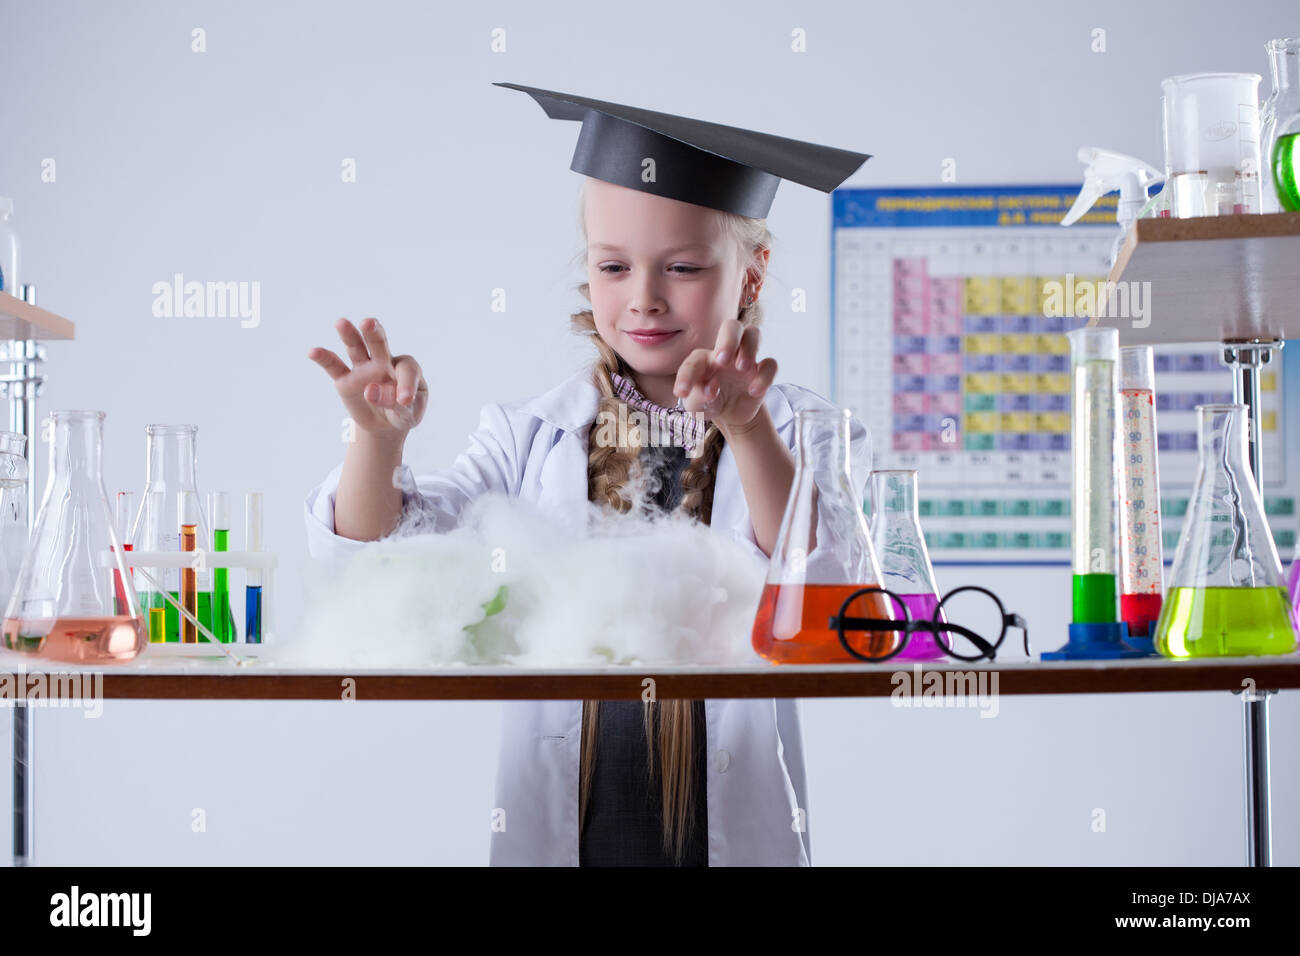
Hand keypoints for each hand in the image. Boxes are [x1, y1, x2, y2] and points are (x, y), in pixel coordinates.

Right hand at [308, 318, 427, 438]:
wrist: (386, 424)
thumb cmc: (403, 414)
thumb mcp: (406, 415)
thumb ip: (393, 403)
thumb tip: (370, 391)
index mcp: (406, 369)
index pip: (406, 369)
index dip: (406, 383)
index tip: (404, 400)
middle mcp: (384, 362)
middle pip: (379, 344)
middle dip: (374, 333)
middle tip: (368, 323)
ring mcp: (363, 369)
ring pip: (356, 348)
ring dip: (349, 335)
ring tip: (341, 323)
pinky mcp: (346, 380)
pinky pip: (335, 367)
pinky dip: (324, 359)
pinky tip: (313, 352)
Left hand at [673, 322, 776, 431]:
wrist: (731, 413)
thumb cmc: (708, 402)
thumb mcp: (696, 406)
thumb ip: (697, 397)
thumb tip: (711, 389)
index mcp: (704, 358)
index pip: (695, 359)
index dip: (686, 375)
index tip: (682, 393)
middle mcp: (726, 352)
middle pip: (731, 327)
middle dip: (728, 339)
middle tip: (722, 360)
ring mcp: (746, 359)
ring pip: (754, 334)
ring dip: (749, 348)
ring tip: (741, 368)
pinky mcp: (762, 371)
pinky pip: (771, 364)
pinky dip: (764, 376)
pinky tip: (753, 391)